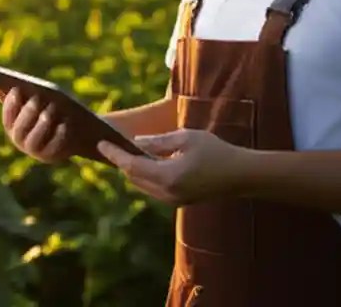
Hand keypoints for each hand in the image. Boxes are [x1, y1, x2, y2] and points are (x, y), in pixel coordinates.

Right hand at [0, 86, 73, 164]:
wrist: (76, 132)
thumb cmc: (53, 110)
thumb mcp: (38, 100)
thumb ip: (22, 95)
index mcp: (13, 128)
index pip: (8, 118)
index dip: (10, 105)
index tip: (16, 89)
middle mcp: (21, 142)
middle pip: (20, 129)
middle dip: (27, 112)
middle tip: (36, 98)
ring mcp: (35, 152)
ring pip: (34, 140)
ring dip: (42, 123)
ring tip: (51, 109)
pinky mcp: (51, 157)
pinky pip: (53, 147)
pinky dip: (58, 135)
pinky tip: (64, 124)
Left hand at [97, 129, 250, 205]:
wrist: (240, 176)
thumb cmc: (216, 152)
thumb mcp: (187, 138)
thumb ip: (159, 142)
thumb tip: (137, 142)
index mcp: (167, 176)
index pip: (132, 166)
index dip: (114, 154)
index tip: (100, 143)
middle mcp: (166, 192)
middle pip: (133, 177)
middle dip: (121, 161)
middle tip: (110, 144)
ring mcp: (172, 200)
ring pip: (142, 184)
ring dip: (132, 169)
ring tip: (123, 151)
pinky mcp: (178, 201)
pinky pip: (153, 188)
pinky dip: (144, 175)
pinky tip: (143, 162)